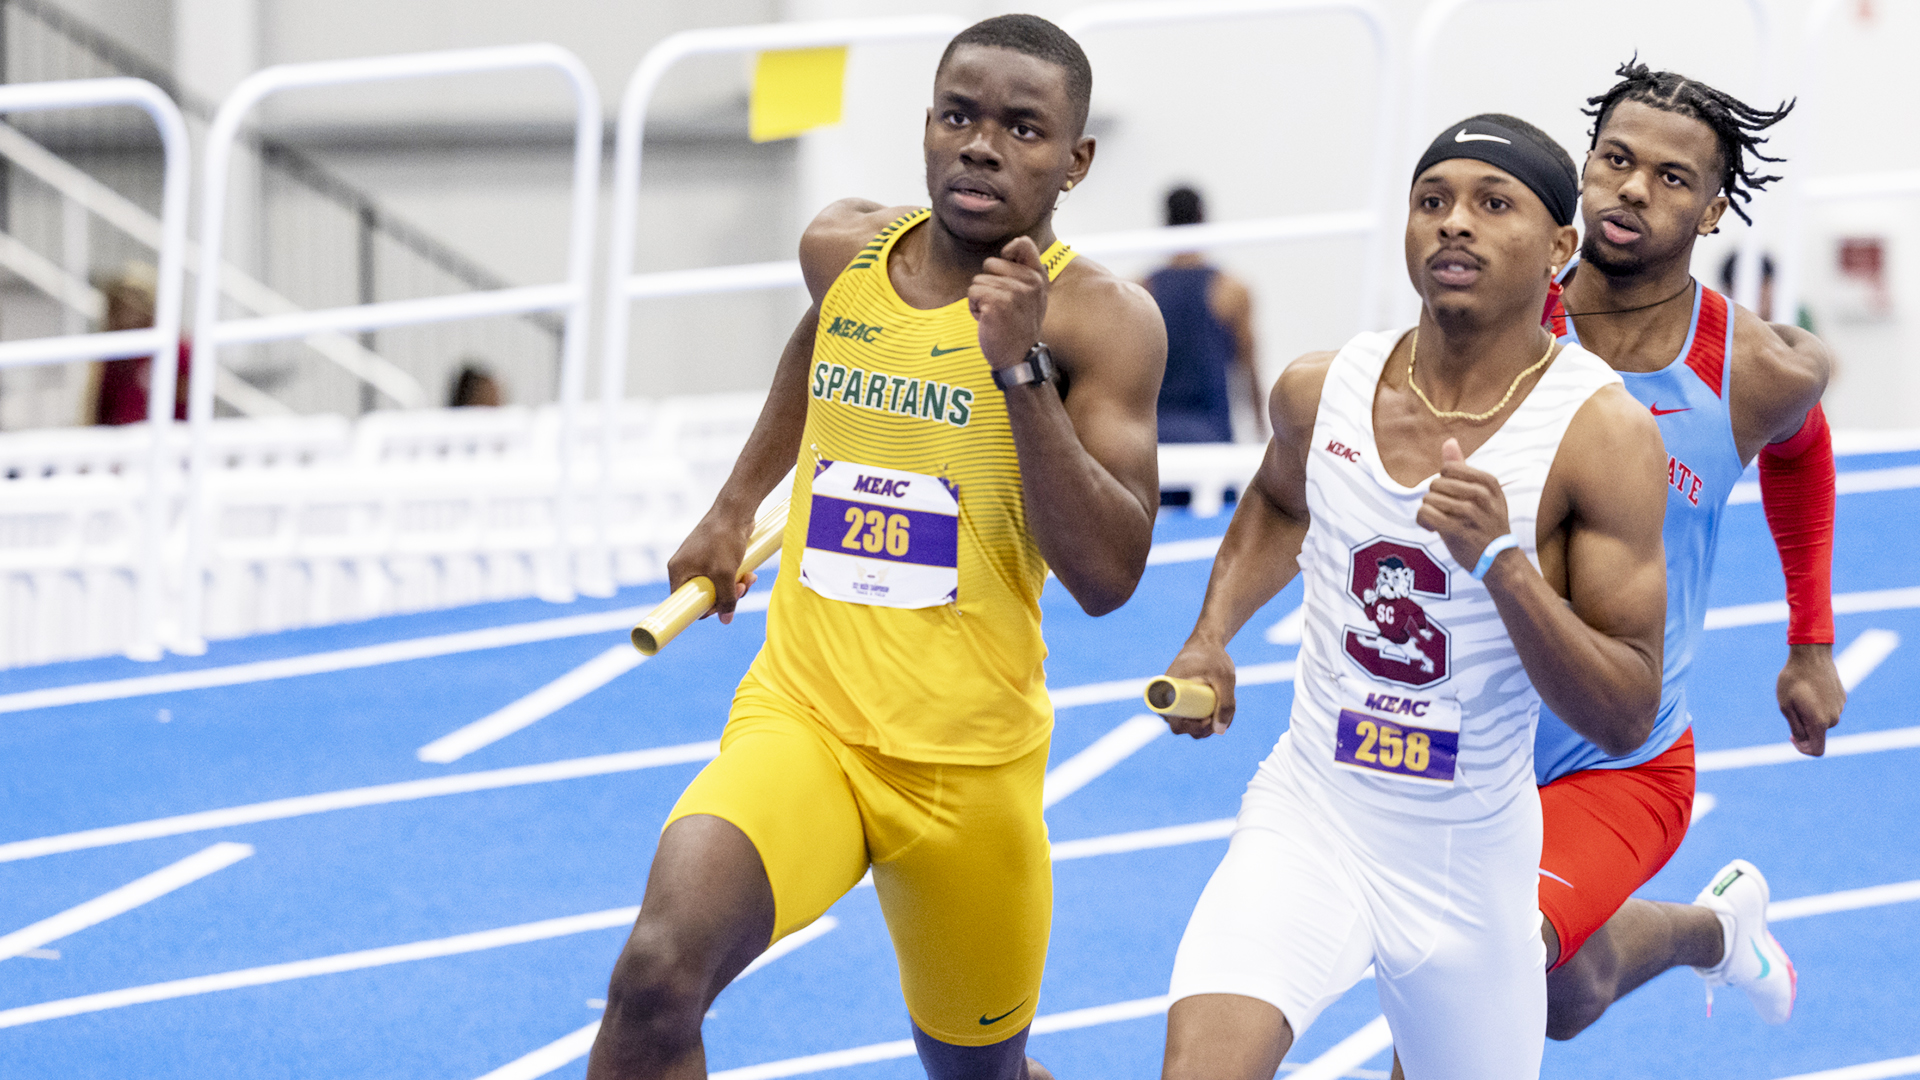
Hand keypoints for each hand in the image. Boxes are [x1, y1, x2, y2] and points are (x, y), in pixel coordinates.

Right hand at [665, 508, 759, 624]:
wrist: (735, 510)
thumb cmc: (724, 539)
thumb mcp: (725, 574)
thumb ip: (725, 599)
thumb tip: (726, 620)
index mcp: (678, 570)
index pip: (683, 601)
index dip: (702, 609)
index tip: (720, 610)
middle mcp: (686, 566)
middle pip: (703, 594)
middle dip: (725, 596)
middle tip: (740, 589)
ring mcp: (699, 560)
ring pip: (716, 585)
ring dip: (734, 587)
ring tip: (749, 579)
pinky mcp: (713, 555)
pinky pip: (723, 574)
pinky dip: (735, 576)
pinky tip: (749, 573)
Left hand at [969, 235, 1049, 370]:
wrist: (1018, 358)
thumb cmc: (1019, 327)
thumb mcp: (1033, 297)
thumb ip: (1025, 272)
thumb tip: (1011, 246)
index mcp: (1039, 277)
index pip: (1023, 243)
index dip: (1007, 252)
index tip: (1005, 270)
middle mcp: (1029, 282)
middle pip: (990, 263)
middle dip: (988, 284)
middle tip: (1001, 306)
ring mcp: (1014, 291)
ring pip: (978, 281)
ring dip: (980, 299)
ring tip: (996, 316)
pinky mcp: (997, 302)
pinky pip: (972, 293)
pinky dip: (974, 308)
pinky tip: (988, 321)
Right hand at [1161, 639, 1236, 738]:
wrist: (1207, 641)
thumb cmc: (1213, 657)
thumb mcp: (1225, 679)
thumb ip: (1226, 704)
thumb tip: (1219, 732)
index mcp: (1169, 690)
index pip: (1174, 722)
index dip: (1191, 728)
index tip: (1208, 720)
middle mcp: (1167, 697)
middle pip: (1181, 727)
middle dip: (1203, 729)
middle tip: (1221, 715)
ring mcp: (1174, 699)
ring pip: (1187, 723)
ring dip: (1207, 724)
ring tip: (1224, 707)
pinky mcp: (1182, 699)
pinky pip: (1190, 716)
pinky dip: (1206, 717)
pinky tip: (1221, 708)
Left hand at [1416, 438, 1513, 570]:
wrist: (1500, 559)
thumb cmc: (1488, 523)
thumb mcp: (1484, 493)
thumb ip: (1463, 467)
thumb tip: (1449, 441)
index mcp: (1488, 482)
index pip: (1448, 468)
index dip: (1444, 482)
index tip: (1451, 497)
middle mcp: (1480, 495)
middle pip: (1435, 483)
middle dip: (1435, 498)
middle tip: (1445, 513)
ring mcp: (1469, 512)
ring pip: (1428, 499)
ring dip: (1429, 511)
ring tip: (1441, 522)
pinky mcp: (1456, 530)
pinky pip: (1425, 513)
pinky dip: (1423, 521)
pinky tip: (1432, 529)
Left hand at [1777, 643, 1845, 754]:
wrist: (1811, 655)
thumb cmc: (1793, 680)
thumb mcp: (1786, 706)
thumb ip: (1796, 727)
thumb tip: (1803, 740)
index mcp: (1819, 722)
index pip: (1817, 750)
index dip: (1803, 750)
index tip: (1792, 738)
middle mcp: (1833, 718)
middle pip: (1818, 734)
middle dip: (1804, 728)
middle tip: (1791, 709)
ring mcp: (1840, 708)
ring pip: (1822, 721)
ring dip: (1810, 715)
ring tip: (1799, 696)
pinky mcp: (1842, 698)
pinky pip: (1828, 708)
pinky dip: (1818, 705)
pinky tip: (1810, 689)